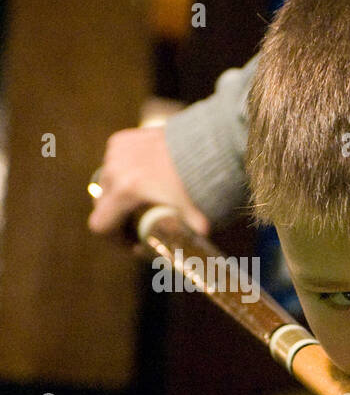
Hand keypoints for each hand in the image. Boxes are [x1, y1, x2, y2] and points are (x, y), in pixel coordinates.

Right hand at [88, 126, 209, 242]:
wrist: (203, 143)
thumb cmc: (197, 179)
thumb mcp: (194, 212)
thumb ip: (193, 235)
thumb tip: (199, 254)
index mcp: (125, 191)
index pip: (100, 224)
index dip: (114, 240)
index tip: (134, 243)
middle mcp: (114, 171)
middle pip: (102, 205)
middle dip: (119, 218)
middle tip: (141, 225)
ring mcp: (114, 153)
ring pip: (107, 183)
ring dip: (120, 195)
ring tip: (143, 201)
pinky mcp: (120, 140)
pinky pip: (114, 163)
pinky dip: (123, 173)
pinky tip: (143, 178)